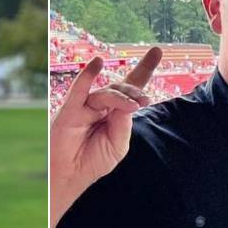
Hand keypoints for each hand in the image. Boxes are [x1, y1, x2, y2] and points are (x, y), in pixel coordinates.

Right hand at [49, 47, 161, 227]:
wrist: (71, 175)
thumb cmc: (93, 161)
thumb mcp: (118, 145)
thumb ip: (123, 123)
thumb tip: (126, 103)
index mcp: (115, 113)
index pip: (131, 87)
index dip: (144, 69)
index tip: (157, 51)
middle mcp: (101, 105)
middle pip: (120, 88)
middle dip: (134, 91)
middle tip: (145, 100)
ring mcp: (85, 106)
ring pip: (106, 93)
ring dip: (121, 97)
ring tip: (133, 105)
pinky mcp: (70, 110)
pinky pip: (80, 90)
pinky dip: (87, 76)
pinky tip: (96, 63)